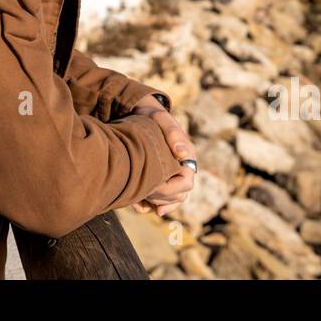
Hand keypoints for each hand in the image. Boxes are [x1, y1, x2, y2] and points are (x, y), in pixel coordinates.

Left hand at [126, 96, 195, 217]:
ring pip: (169, 202)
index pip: (186, 184)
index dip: (170, 191)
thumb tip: (182, 153)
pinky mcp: (161, 181)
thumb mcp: (159, 118)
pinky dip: (147, 205)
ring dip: (153, 205)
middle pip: (178, 197)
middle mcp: (182, 169)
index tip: (150, 189)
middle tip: (140, 195)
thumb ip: (172, 133)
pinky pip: (158, 202)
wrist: (140, 115)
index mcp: (187, 157)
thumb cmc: (150, 116)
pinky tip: (134, 202)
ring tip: (135, 201)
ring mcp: (172, 176)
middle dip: (159, 199)